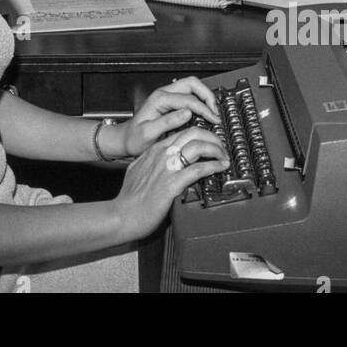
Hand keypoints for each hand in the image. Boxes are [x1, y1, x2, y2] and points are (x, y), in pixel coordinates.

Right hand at [111, 126, 228, 240]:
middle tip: (221, 147)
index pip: (182, 131)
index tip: (209, 141)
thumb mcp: (137, 169)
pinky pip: (198, 169)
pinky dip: (213, 166)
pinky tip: (220, 168)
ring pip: (198, 146)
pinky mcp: (172, 183)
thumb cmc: (129, 197)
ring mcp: (167, 167)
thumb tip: (157, 160)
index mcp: (155, 150)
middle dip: (212, 137)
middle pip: (193, 133)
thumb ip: (149, 162)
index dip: (200, 134)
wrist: (123, 214)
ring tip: (223, 157)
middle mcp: (162, 154)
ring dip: (216, 150)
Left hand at [117, 77, 219, 158]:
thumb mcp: (148, 133)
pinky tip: (204, 113)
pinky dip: (200, 101)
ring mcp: (167, 96)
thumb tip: (187, 113)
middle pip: (192, 84)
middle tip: (216, 112)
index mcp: (159, 99)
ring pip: (192, 87)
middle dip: (207, 96)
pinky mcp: (170, 102)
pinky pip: (189, 95)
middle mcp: (163, 94)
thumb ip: (167, 122)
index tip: (213, 120)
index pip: (188, 99)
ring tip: (213, 112)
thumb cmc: (134, 138)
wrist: (125, 139)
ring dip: (205, 97)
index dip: (204, 109)